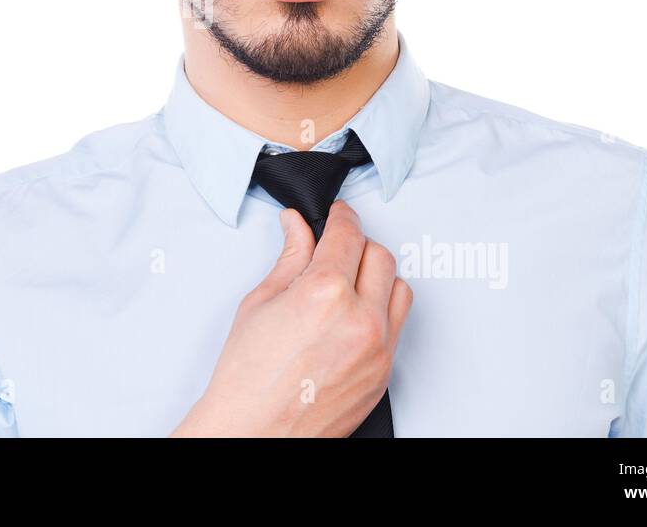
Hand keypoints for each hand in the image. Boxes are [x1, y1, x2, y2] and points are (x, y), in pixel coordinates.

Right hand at [170, 200, 411, 436]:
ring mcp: (378, 349)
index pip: (349, 234)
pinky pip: (397, 326)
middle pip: (380, 256)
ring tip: (348, 283)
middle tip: (335, 248)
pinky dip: (380, 312)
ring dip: (377, 277)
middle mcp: (360, 319)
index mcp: (324, 292)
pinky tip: (351, 316)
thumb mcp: (260, 303)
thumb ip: (290, 258)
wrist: (254, 432)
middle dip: (357, 244)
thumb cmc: (247, 378)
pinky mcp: (384, 373)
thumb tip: (298, 227)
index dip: (341, 216)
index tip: (336, 215)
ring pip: (399, 289)